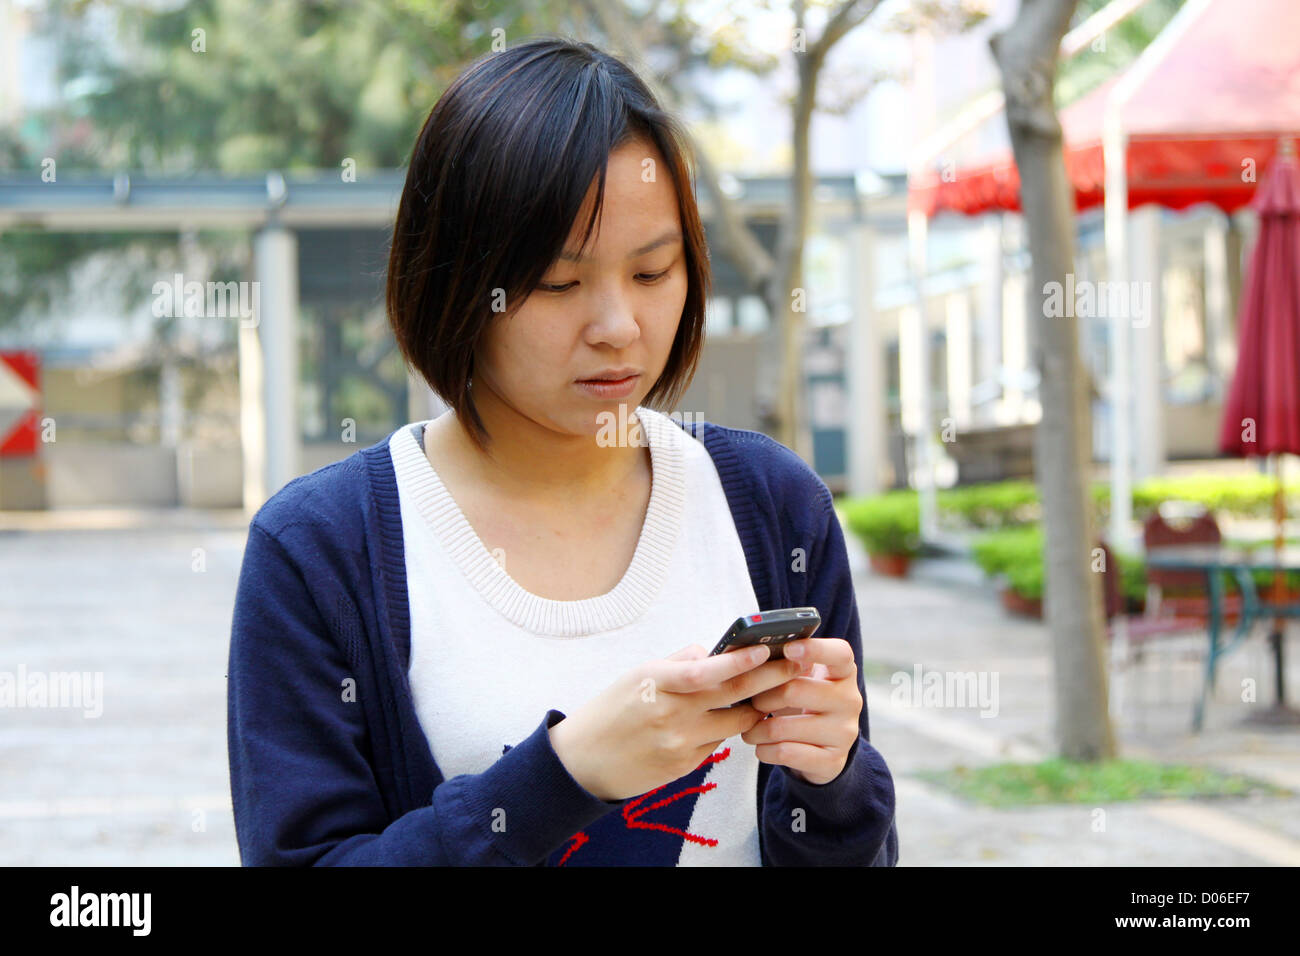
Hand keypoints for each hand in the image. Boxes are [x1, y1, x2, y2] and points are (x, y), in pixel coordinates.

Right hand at [548, 642, 805, 801]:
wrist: (582, 762)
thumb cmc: (610, 711)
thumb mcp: (637, 676)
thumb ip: (676, 663)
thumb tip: (711, 652)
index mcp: (656, 684)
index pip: (706, 672)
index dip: (740, 660)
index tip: (766, 648)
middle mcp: (670, 714)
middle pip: (731, 695)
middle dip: (768, 679)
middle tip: (794, 665)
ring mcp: (679, 744)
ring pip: (734, 723)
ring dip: (754, 707)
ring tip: (771, 691)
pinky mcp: (683, 766)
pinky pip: (717, 743)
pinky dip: (727, 728)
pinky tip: (735, 716)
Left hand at [741, 637, 861, 785]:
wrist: (822, 749)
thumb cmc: (803, 703)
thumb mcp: (801, 680)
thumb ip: (785, 664)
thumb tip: (748, 651)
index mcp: (843, 672)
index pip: (839, 653)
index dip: (814, 649)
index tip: (788, 648)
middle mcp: (850, 700)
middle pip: (794, 690)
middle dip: (761, 697)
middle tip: (751, 702)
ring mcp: (844, 733)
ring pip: (782, 727)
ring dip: (756, 729)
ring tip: (749, 728)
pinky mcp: (833, 761)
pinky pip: (785, 753)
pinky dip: (764, 750)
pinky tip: (762, 746)